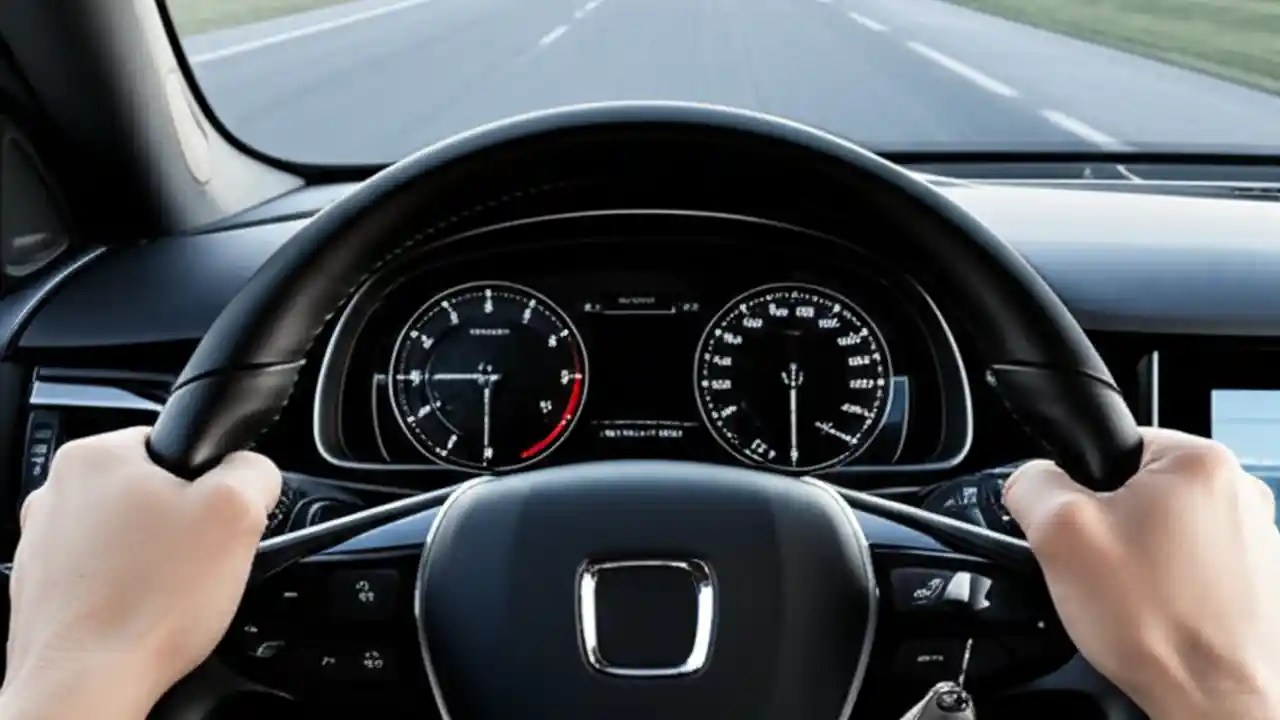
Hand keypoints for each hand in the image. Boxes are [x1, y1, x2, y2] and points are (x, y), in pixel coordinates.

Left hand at [1, 427, 280, 718]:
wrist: (86, 685)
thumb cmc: (148, 604)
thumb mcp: (237, 512)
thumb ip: (255, 472)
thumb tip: (253, 472)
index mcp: (95, 456)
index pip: (174, 444)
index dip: (210, 483)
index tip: (214, 520)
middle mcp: (56, 493)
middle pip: (151, 492)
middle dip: (182, 524)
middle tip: (198, 561)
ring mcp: (42, 544)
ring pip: (127, 537)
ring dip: (154, 560)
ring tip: (168, 593)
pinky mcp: (41, 588)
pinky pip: (104, 575)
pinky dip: (127, 590)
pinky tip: (142, 612)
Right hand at [1005, 428, 1279, 719]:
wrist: (1217, 699)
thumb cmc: (1157, 624)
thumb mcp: (1058, 534)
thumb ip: (1030, 485)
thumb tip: (1029, 479)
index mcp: (1198, 460)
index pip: (1111, 443)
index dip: (1078, 488)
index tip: (1082, 531)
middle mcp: (1239, 489)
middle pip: (1136, 489)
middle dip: (1109, 528)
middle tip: (1103, 570)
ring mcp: (1256, 536)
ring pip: (1162, 530)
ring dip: (1139, 558)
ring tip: (1135, 597)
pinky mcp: (1258, 577)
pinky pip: (1190, 565)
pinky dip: (1169, 585)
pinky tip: (1160, 612)